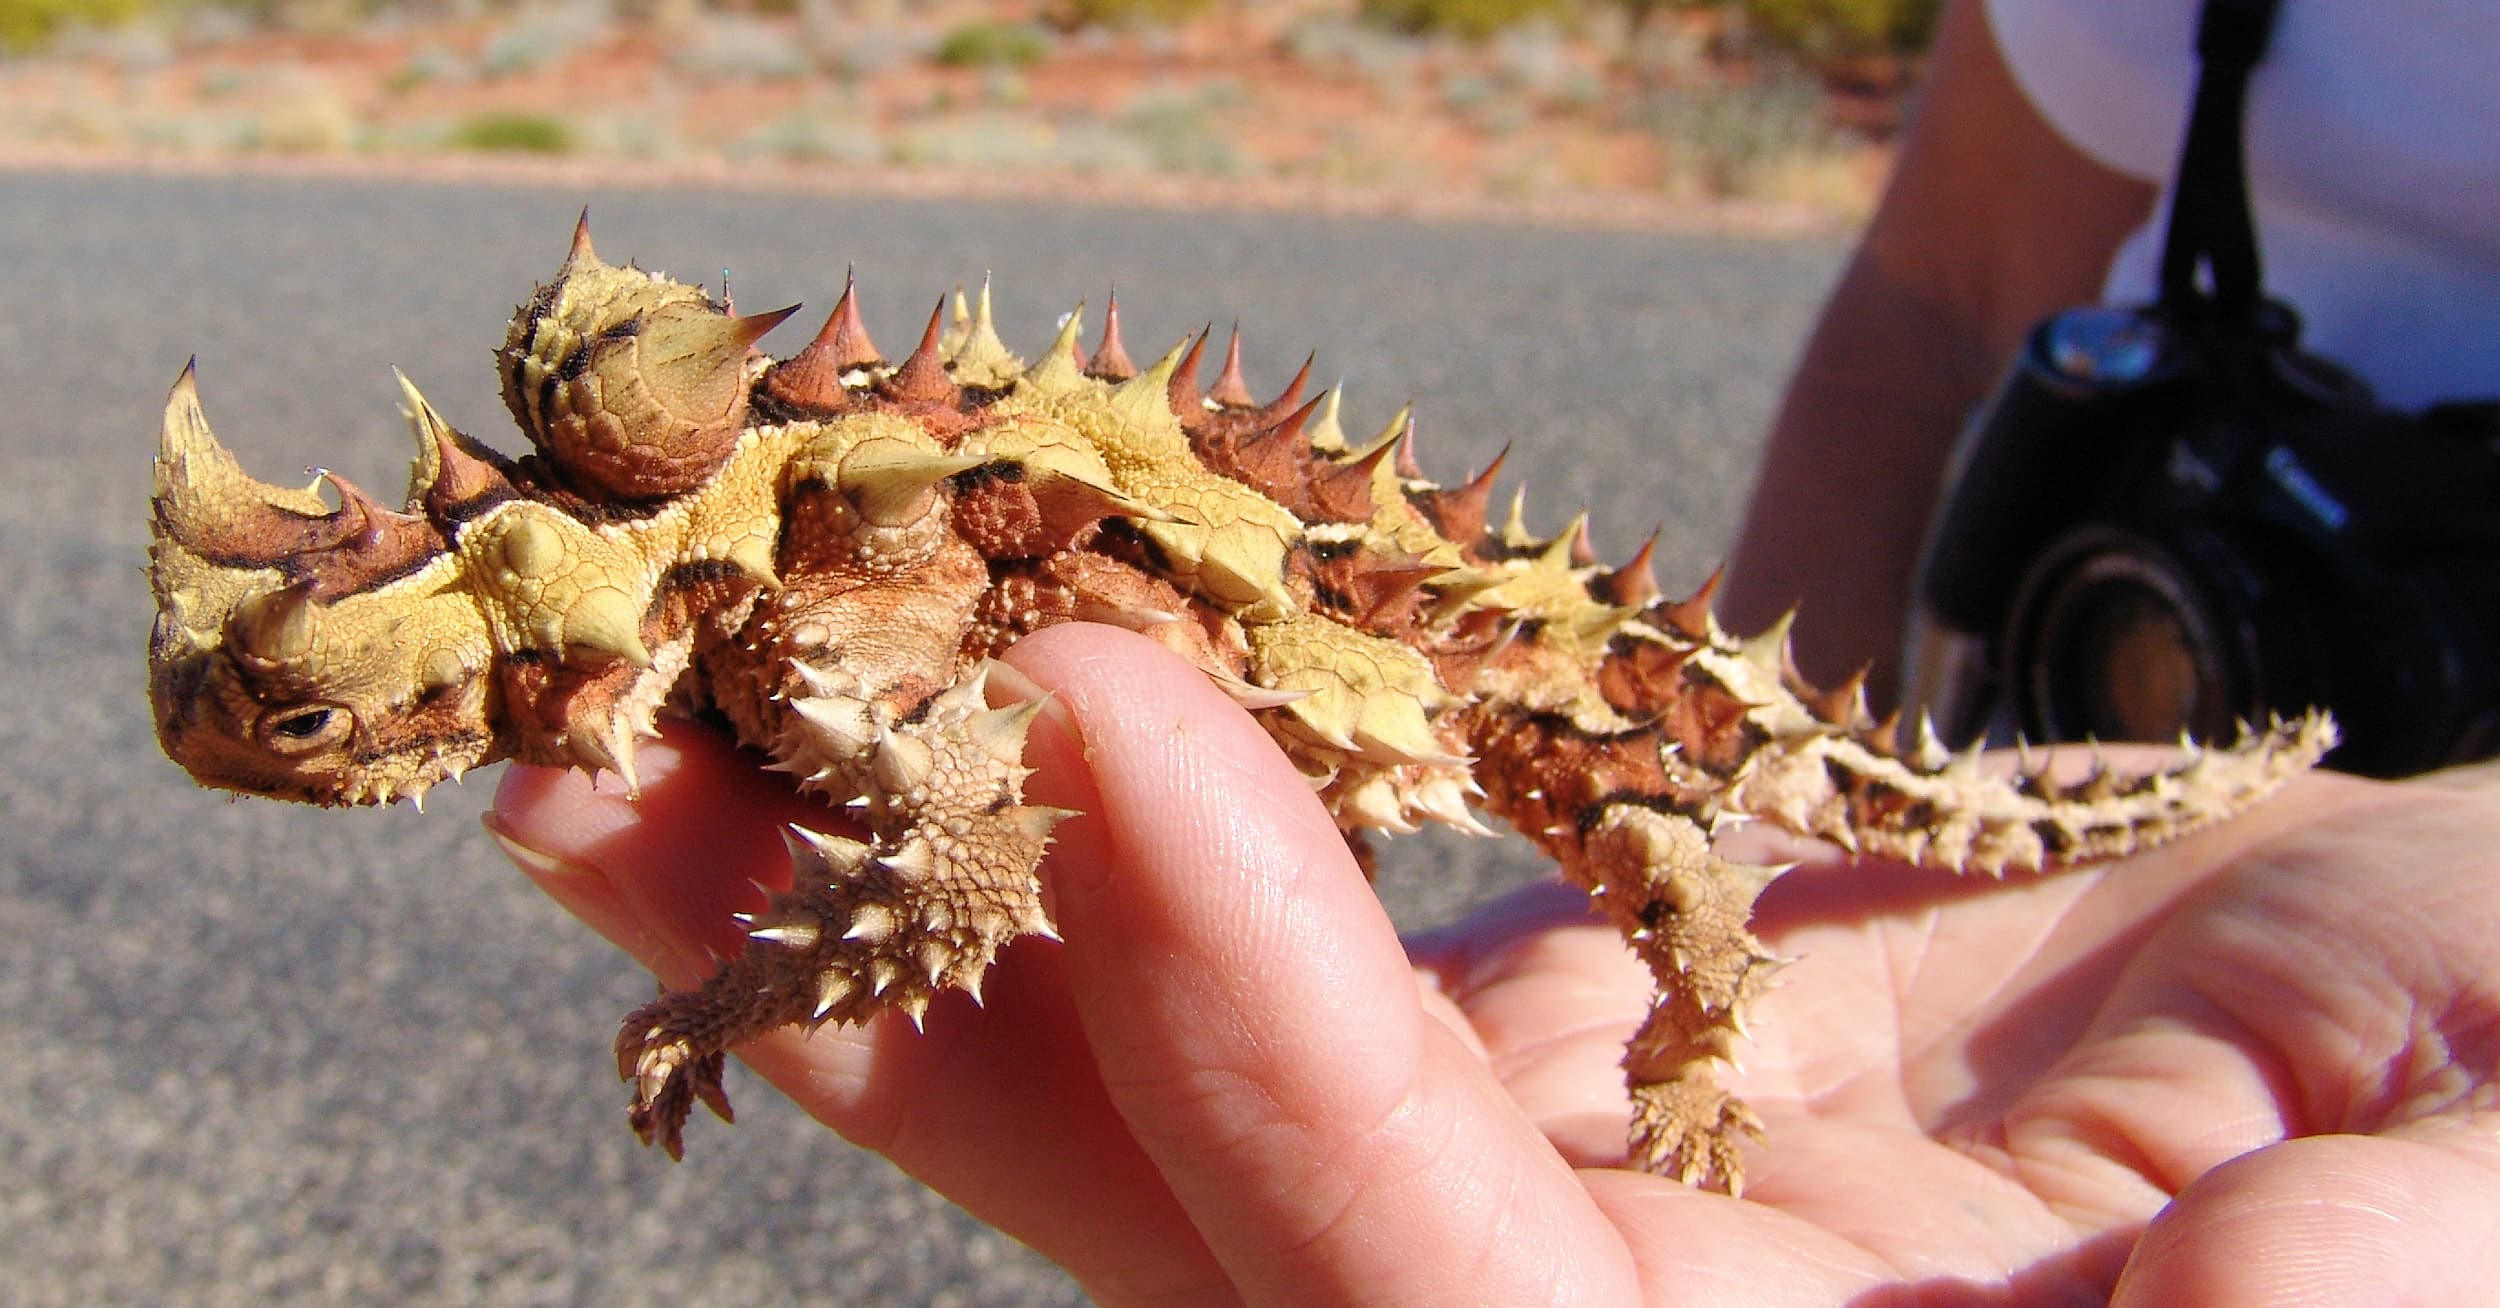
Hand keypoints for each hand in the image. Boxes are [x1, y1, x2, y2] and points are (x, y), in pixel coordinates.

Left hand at [488, 624, 2499, 1305]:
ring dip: (900, 869)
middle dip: (899, 978)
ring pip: (1158, 1056)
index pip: (1450, 1285)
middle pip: (1185, 1204)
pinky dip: (1094, 791)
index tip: (1106, 716)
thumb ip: (2384, 1282)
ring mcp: (1541, 1171)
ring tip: (638, 698)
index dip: (1274, 1040)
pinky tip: (929, 651)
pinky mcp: (1533, 1029)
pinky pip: (1259, 923)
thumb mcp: (2490, 1178)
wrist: (2455, 1038)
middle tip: (604, 764)